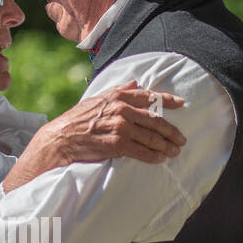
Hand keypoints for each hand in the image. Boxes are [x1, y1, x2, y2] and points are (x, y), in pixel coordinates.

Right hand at [56, 81, 185, 163]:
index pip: (149, 96)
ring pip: (151, 137)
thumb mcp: (97, 98)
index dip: (167, 100)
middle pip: (155, 120)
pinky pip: (142, 151)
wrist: (62, 139)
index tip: (181, 104)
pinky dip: (153, 156)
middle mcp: (122, 109)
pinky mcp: (118, 144)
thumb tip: (135, 83)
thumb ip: (119, 90)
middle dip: (171, 131)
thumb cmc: (77, 119)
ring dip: (166, 145)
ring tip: (174, 151)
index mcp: (118, 96)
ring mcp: (121, 127)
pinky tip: (160, 159)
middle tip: (181, 138)